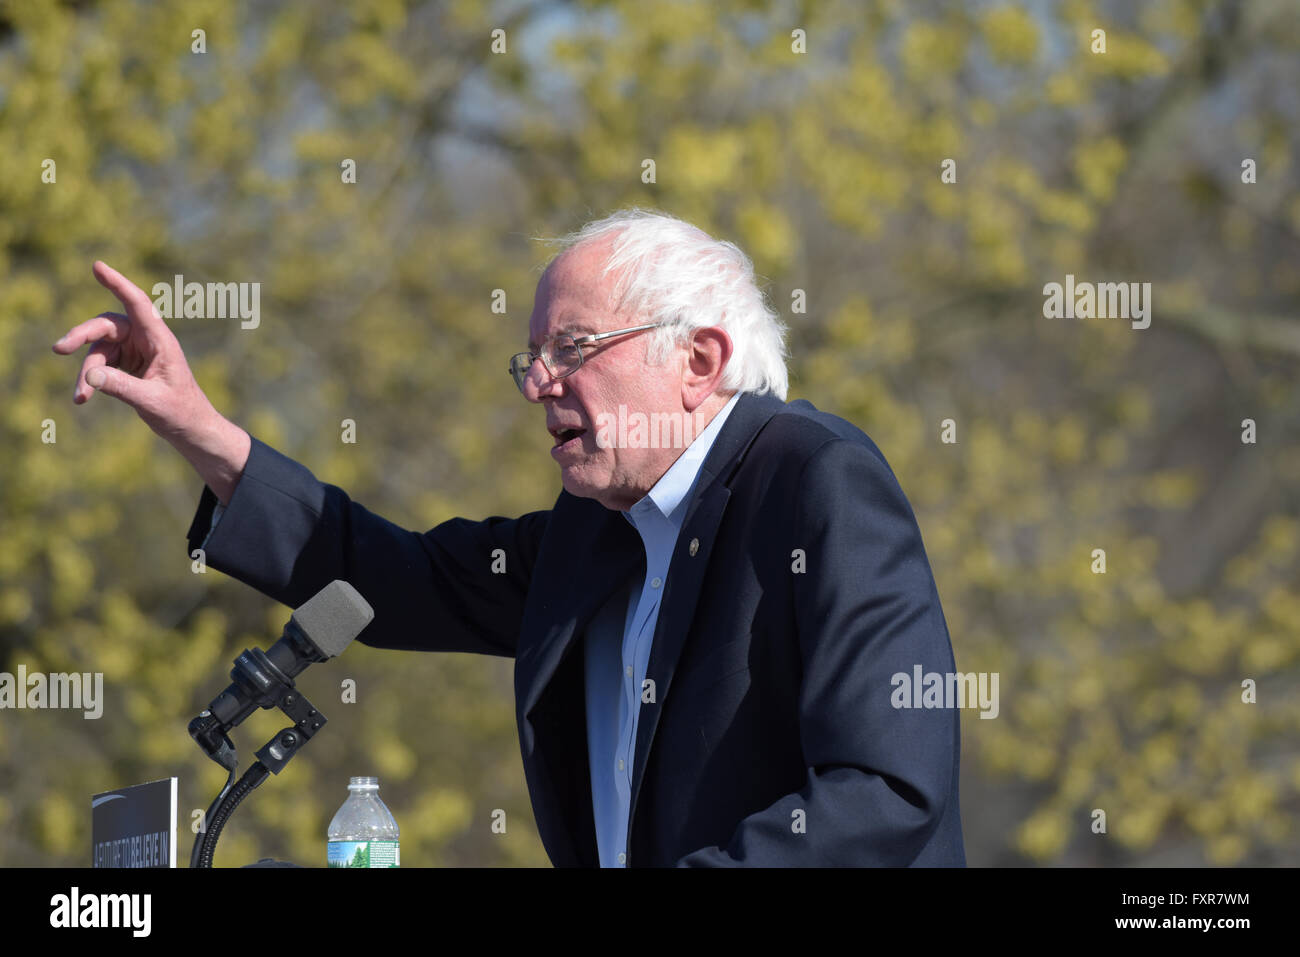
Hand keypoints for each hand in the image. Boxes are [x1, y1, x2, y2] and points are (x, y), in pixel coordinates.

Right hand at [53, 261, 249, 501]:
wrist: (190, 428)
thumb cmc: (180, 412)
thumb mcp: (152, 401)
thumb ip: (123, 387)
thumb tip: (90, 375)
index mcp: (161, 340)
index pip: (138, 305)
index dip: (118, 284)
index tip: (98, 267)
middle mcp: (147, 340)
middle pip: (108, 325)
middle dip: (82, 336)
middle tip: (59, 348)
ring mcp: (136, 351)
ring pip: (99, 349)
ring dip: (86, 371)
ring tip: (79, 397)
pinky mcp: (127, 364)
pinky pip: (100, 364)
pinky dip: (90, 379)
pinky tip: (82, 398)